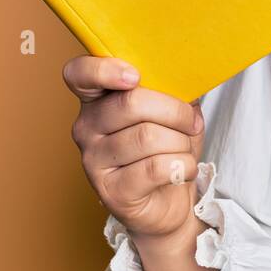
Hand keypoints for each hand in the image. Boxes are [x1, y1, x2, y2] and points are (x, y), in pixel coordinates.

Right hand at [65, 56, 204, 241]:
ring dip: (181, 142)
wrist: (170, 200)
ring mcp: (94, 161)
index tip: (135, 76)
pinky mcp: (111, 191)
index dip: (104, 70)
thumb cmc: (169, 147)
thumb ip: (171, 89)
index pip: (79, 74)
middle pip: (132, 104)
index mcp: (97, 100)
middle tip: (191, 123)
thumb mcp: (173, 110)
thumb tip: (185, 77)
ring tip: (184, 150)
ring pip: (148, 137)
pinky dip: (182, 166)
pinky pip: (156, 167)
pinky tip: (183, 170)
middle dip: (175, 112)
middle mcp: (86, 128)